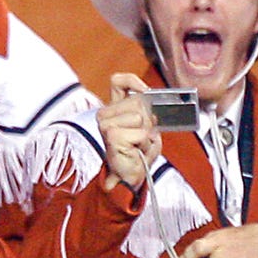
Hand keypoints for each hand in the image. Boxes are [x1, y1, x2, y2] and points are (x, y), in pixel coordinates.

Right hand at [98, 74, 161, 192]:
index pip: (119, 82)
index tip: (146, 91)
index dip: (134, 82)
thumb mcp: (147, 125)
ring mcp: (106, 125)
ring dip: (147, 133)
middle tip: (141, 135)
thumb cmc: (138, 151)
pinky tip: (136, 149)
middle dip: (148, 119)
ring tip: (139, 143)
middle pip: (138, 100)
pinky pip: (141, 132)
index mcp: (114, 109)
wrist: (130, 176)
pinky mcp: (112, 135)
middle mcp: (106, 115)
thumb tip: (151, 97)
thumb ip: (147, 108)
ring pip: (141, 116)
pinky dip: (144, 142)